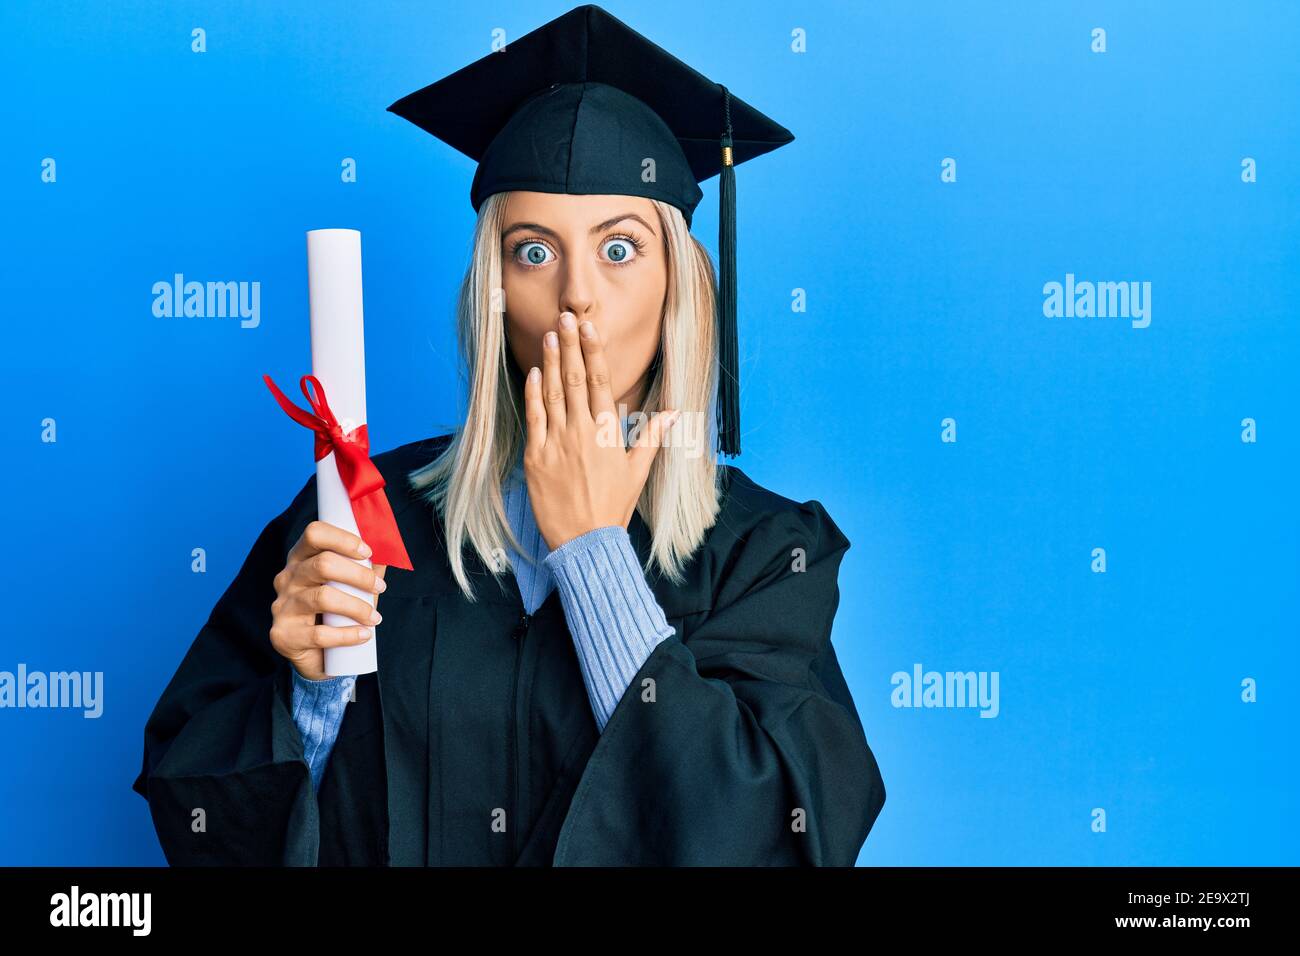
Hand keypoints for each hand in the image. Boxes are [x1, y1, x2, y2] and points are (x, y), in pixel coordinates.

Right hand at [269, 520, 387, 680]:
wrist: (318, 657)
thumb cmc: (336, 614)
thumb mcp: (351, 587)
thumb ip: (366, 567)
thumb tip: (389, 550)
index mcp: (300, 559)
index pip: (314, 533)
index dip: (343, 539)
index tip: (368, 552)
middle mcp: (286, 579)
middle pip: (322, 564)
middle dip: (359, 575)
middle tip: (380, 587)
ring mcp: (282, 607)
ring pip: (323, 598)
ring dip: (357, 606)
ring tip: (375, 617)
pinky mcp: (283, 635)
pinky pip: (319, 634)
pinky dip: (348, 634)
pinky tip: (364, 635)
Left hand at [523, 310, 679, 550]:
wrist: (585, 541)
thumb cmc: (613, 506)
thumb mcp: (638, 471)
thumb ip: (652, 436)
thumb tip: (674, 412)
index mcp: (607, 433)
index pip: (599, 383)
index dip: (592, 352)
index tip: (588, 328)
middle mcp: (582, 433)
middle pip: (574, 380)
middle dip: (569, 346)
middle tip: (565, 317)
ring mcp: (557, 443)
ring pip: (553, 394)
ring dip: (550, 362)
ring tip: (550, 335)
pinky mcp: (537, 457)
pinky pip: (534, 419)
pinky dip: (534, 394)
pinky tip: (533, 373)